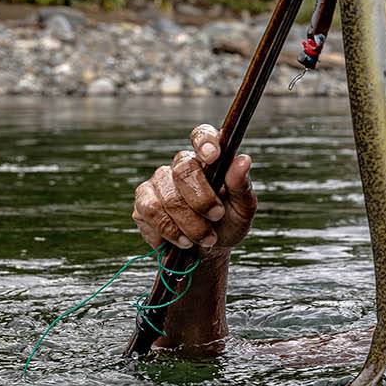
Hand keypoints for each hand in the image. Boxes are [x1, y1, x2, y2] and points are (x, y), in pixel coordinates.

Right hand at [132, 124, 255, 253]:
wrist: (208, 250)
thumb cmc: (228, 223)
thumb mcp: (243, 208)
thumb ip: (241, 185)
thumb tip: (244, 160)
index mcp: (207, 160)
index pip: (201, 135)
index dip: (204, 142)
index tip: (212, 157)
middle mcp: (180, 166)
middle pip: (183, 171)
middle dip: (202, 200)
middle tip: (217, 216)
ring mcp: (158, 183)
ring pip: (169, 198)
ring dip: (190, 224)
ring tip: (205, 238)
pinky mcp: (142, 203)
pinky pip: (151, 213)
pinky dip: (171, 231)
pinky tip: (183, 240)